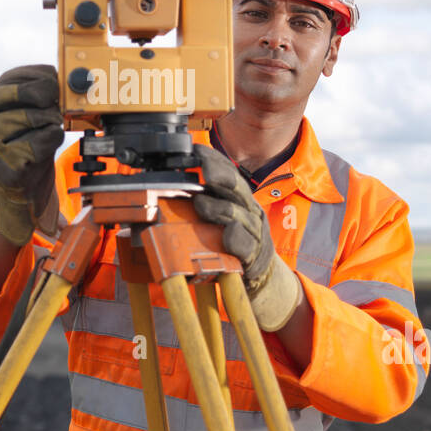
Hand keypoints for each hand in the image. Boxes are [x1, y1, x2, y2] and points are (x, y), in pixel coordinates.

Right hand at [0, 64, 65, 245]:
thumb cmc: (29, 146)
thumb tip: (63, 79)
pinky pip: (37, 145)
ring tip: (53, 125)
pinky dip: (51, 140)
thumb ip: (40, 97)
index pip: (10, 78)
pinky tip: (49, 143)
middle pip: (14, 94)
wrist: (20, 188)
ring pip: (28, 118)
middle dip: (42, 93)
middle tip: (56, 100)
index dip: (36, 76)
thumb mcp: (30, 115)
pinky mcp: (6, 168)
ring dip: (50, 119)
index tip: (54, 81)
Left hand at [190, 143, 301, 331]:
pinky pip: (247, 246)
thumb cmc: (234, 245)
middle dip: (220, 175)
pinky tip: (227, 233)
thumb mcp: (219, 220)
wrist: (262, 280)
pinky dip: (236, 239)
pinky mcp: (255, 257)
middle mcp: (250, 212)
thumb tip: (168, 186)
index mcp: (240, 199)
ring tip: (200, 203)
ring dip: (220, 208)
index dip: (213, 160)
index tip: (195, 150)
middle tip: (202, 168)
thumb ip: (202, 203)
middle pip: (236, 188)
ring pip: (239, 215)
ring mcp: (255, 234)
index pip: (228, 173)